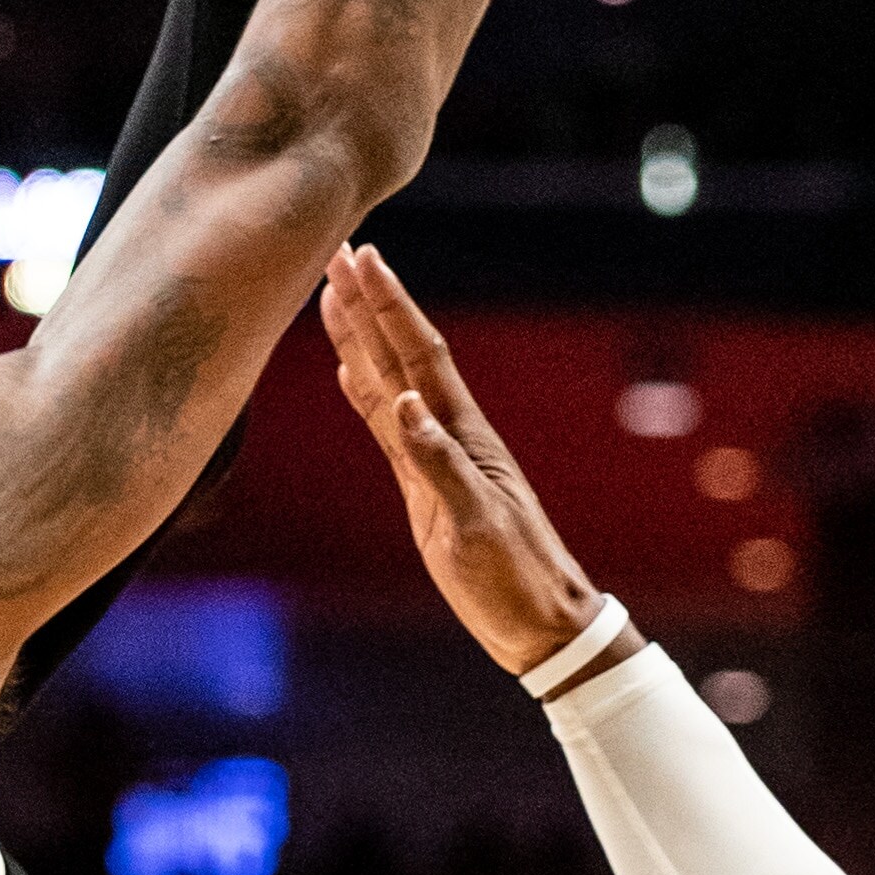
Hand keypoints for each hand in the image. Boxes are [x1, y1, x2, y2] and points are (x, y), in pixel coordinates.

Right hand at [320, 242, 621, 678]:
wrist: (539, 622)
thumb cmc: (516, 576)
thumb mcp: (477, 523)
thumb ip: (439, 464)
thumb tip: (405, 405)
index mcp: (462, 433)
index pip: (419, 354)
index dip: (390, 306)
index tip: (363, 258)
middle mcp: (447, 433)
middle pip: (399, 355)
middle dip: (369, 303)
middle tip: (339, 252)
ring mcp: (434, 457)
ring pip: (388, 382)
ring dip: (362, 338)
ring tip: (334, 295)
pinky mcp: (423, 486)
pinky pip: (385, 426)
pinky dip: (366, 393)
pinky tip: (352, 374)